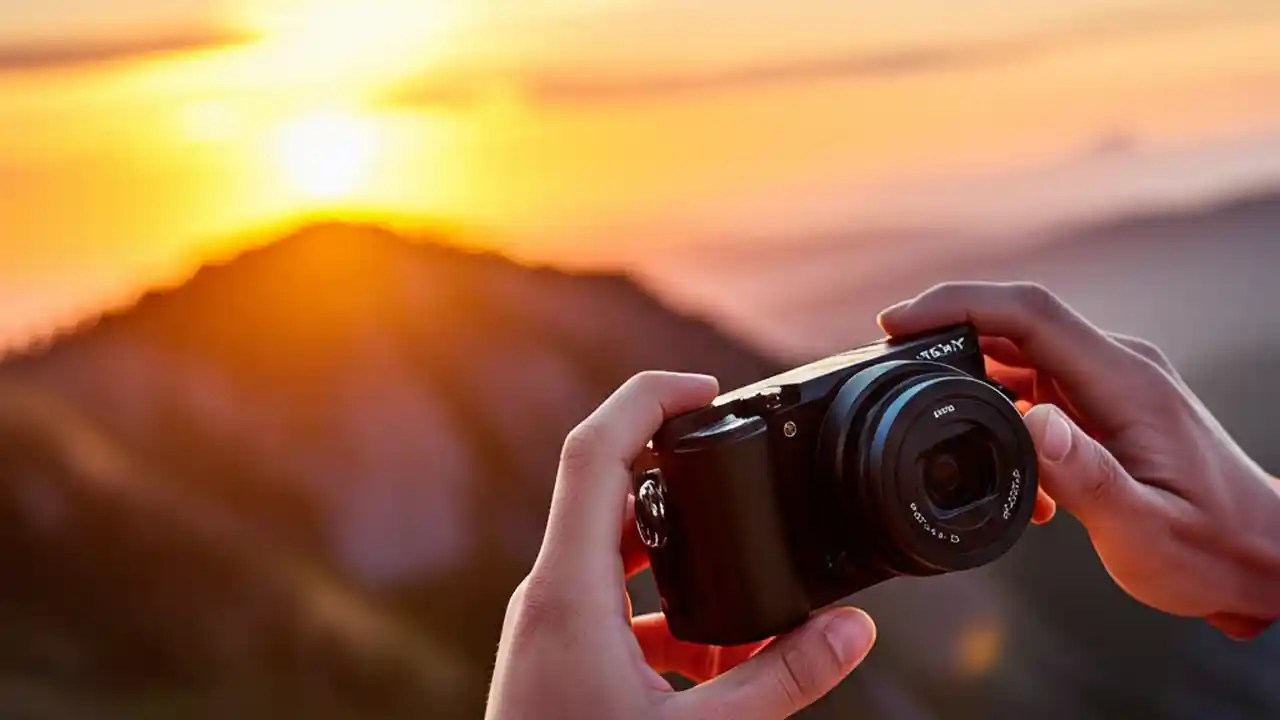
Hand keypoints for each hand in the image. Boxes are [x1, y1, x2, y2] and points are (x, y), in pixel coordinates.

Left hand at [486, 372, 876, 719]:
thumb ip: (781, 680)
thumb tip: (855, 629)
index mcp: (569, 591)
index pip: (595, 451)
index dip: (648, 400)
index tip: (707, 388)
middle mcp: (550, 595)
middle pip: (613, 495)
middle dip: (684, 481)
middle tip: (746, 471)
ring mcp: (551, 625)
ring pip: (620, 557)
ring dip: (685, 563)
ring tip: (749, 600)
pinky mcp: (560, 655)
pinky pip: (616, 606)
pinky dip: (670, 613)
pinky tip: (718, 657)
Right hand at [879, 282, 1279, 639]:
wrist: (1260, 556)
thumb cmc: (1209, 548)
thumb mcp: (1143, 528)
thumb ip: (1085, 475)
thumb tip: (1030, 421)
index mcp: (1125, 383)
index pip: (1029, 314)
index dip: (957, 306)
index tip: (897, 322)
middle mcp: (1117, 368)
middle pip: (1014, 324)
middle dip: (946, 337)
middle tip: (894, 370)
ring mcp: (1110, 382)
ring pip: (1019, 355)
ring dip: (973, 385)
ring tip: (950, 435)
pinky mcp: (1103, 402)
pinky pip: (1036, 386)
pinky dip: (1002, 413)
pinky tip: (1008, 466)